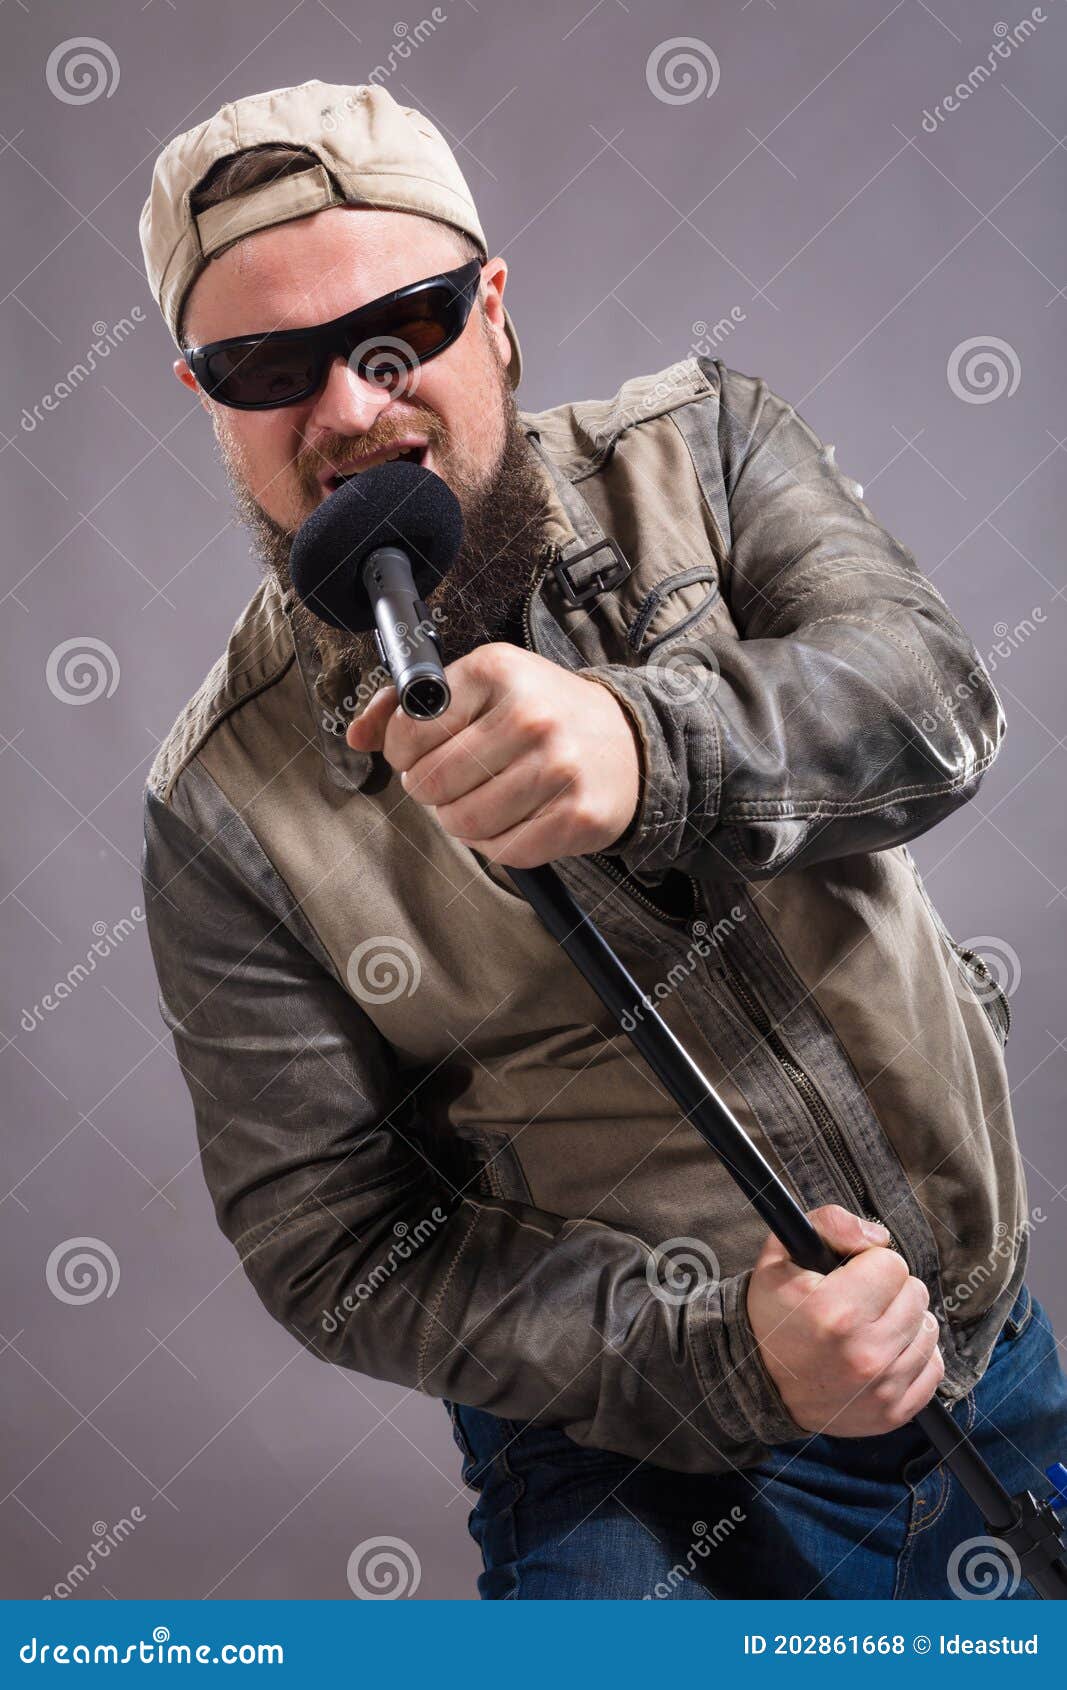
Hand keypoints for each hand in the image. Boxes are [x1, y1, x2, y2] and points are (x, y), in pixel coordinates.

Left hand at [346, 643, 641, 868]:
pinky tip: (512, 820)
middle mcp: (530, 715)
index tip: (420, 753)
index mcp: (496, 672)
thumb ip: (408, 706)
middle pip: (432, 784)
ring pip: (463, 823)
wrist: (628, 740)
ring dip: (460, 822)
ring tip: (482, 800)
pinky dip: (496, 845)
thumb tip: (356, 736)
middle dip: (431, 791)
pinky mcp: (578, 815)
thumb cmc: (541, 712)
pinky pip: (504, 852)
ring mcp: (559, 767)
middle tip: (454, 781)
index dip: (403, 753)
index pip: (410, 731)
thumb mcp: (479, 687)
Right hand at [746, 1204, 943, 1437]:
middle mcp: (865, 1353)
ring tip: (872, 1327)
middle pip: (916, 1294)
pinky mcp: (892, 1414)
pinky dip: (914, 1356)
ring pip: (928, 1329)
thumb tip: (879, 1238)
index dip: (870, 1264)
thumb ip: (830, 1223)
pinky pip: (932, 1368)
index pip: (893, 1264)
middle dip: (890, 1291)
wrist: (760, 1384)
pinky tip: (886, 1352)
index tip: (850, 1277)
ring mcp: (881, 1388)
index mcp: (837, 1311)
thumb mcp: (781, 1255)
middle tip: (861, 1302)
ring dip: (904, 1322)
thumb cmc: (774, 1315)